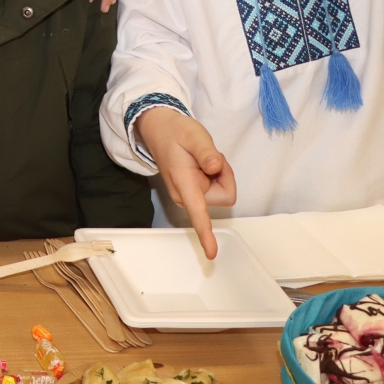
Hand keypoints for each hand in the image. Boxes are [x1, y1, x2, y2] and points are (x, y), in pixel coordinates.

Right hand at [135, 106, 234, 258]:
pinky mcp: (193, 194)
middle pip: (224, 196)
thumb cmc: (176, 132)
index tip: (211, 254)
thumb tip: (215, 167)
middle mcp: (185, 195)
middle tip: (209, 157)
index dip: (205, 233)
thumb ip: (205, 151)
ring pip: (222, 193)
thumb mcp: (193, 135)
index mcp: (183, 183)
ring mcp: (189, 196)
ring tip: (204, 159)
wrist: (159, 130)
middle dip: (224, 175)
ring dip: (220, 174)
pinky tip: (203, 164)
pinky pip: (218, 190)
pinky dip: (216, 176)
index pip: (197, 212)